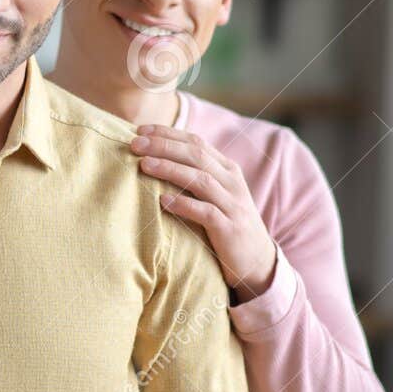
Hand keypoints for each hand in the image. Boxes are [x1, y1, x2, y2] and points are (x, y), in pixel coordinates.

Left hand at [132, 125, 277, 300]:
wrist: (257, 261)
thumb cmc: (225, 224)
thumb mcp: (214, 195)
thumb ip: (192, 176)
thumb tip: (153, 159)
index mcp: (226, 169)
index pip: (196, 142)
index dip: (168, 134)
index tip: (140, 131)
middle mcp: (231, 182)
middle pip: (196, 155)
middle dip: (164, 146)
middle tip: (135, 144)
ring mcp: (232, 205)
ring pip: (200, 180)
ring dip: (170, 170)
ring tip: (144, 165)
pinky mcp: (230, 229)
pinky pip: (206, 212)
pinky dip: (183, 204)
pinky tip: (162, 201)